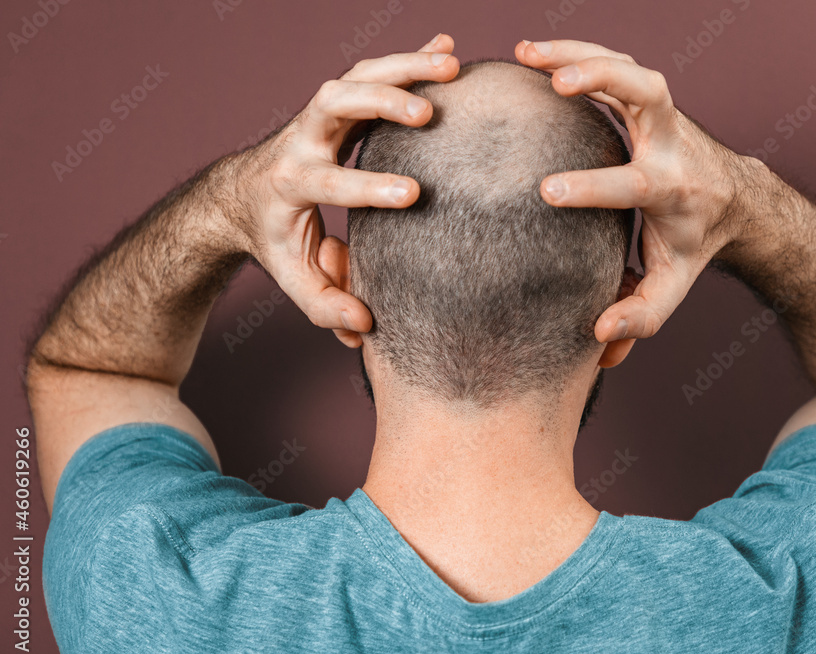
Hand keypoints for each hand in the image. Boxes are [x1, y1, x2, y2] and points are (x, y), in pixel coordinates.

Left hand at [226, 34, 459, 346]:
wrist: (244, 192)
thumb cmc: (274, 238)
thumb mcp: (292, 276)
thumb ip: (323, 304)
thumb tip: (362, 326)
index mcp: (290, 182)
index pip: (326, 180)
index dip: (367, 186)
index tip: (413, 194)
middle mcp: (302, 139)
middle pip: (332, 103)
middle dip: (379, 103)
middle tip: (427, 114)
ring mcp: (319, 115)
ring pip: (355, 76)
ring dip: (403, 67)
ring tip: (452, 65)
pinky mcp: (339, 104)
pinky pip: (372, 73)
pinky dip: (408, 58)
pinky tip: (447, 46)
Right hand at [515, 39, 751, 342]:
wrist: (734, 196)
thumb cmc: (694, 244)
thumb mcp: (673, 286)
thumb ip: (640, 317)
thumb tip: (599, 340)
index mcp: (674, 190)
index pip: (636, 184)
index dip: (594, 188)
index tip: (548, 192)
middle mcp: (670, 143)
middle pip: (649, 96)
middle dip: (605, 83)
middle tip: (555, 84)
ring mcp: (662, 116)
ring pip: (629, 68)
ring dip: (579, 54)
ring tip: (526, 55)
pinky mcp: (646, 98)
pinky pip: (613, 65)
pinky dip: (576, 53)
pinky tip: (533, 54)